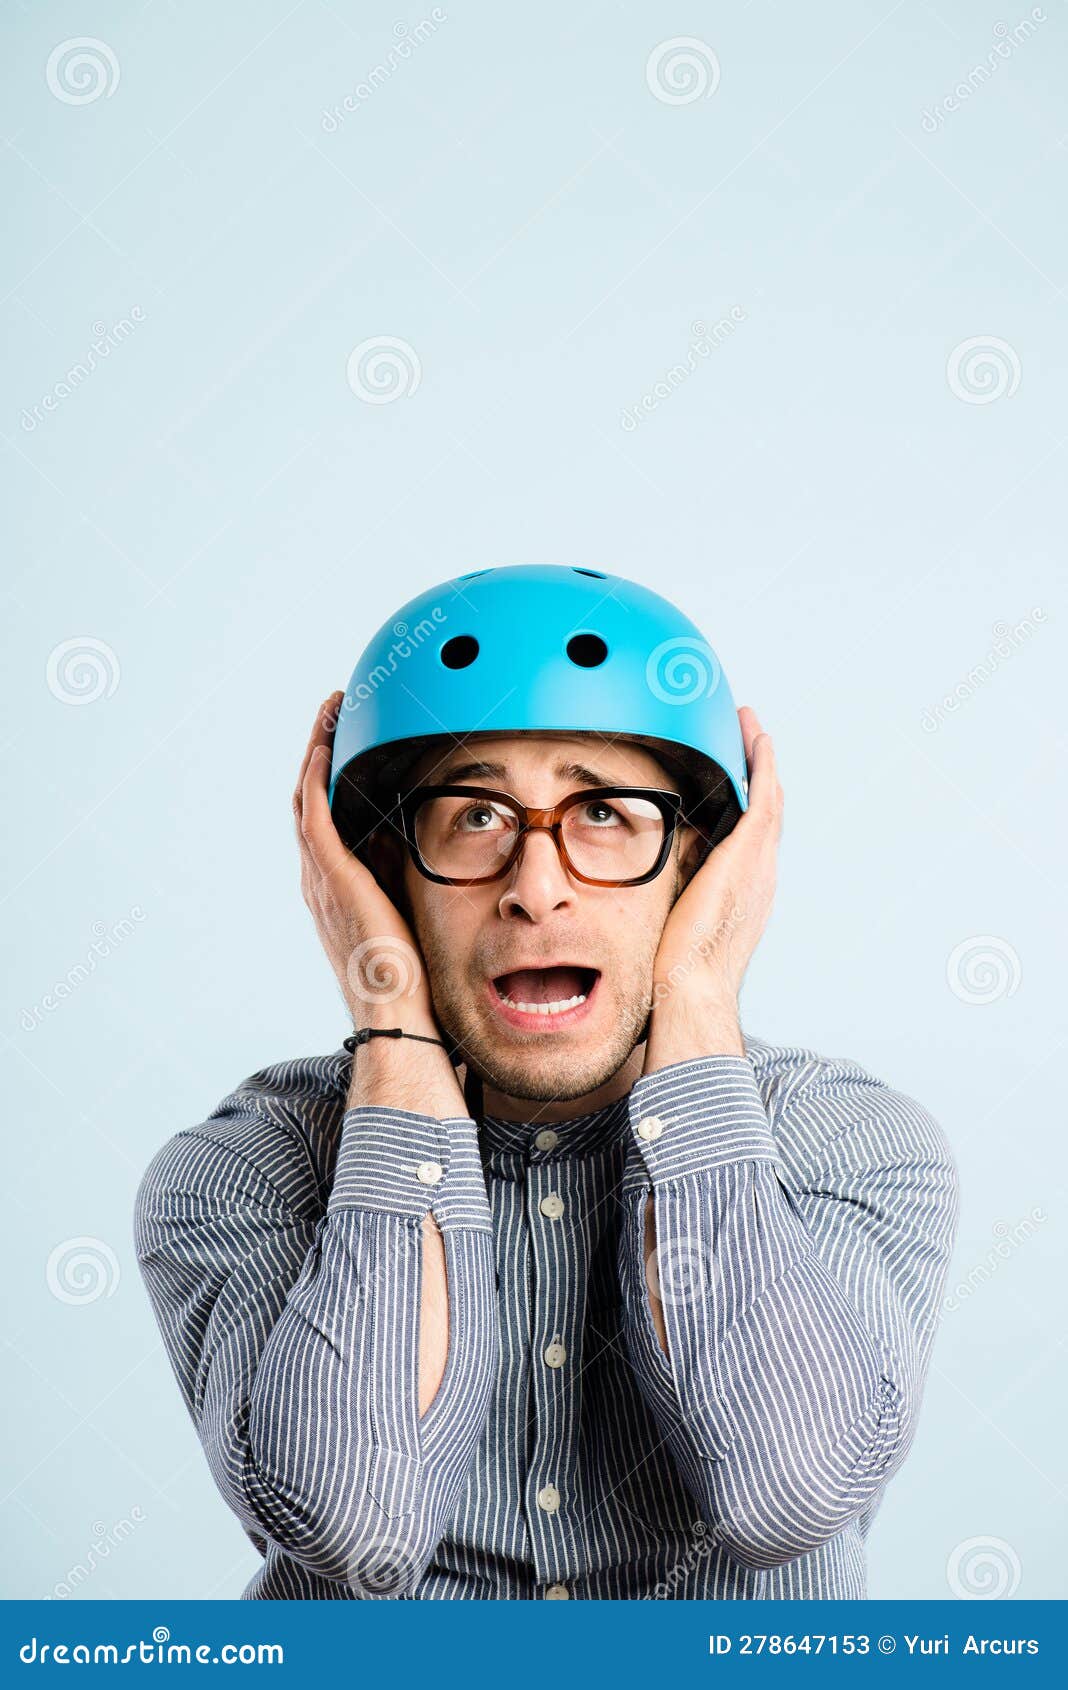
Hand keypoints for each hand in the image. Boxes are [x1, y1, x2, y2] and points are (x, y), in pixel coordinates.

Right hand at [294, 693, 439, 1033]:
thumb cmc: (408, 974)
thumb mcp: (402, 908)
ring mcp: (319, 878)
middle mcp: (317, 879)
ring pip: (305, 798)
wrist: (396, 1008)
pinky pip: (314, 814)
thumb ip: (396, 873)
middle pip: (306, 800)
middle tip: (332, 713)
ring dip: (315, 751)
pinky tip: (327, 745)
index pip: (321, 819)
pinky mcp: (332, 877)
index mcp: (333, 887)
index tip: (341, 741)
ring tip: (329, 714)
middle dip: (317, 752)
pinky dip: (316, 776)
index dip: (326, 777)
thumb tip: (404, 837)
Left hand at [643, 706, 781, 1070]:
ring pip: (770, 798)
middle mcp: (760, 876)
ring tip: (751, 728)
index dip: (749, 806)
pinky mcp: (749, 853)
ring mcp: (759, 865)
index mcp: (744, 895)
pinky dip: (762, 764)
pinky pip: (764, 795)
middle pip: (768, 813)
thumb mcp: (673, 924)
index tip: (739, 781)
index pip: (751, 840)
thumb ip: (668, 899)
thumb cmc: (674, 974)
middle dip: (760, 774)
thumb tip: (637, 887)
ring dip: (762, 760)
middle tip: (750, 738)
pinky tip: (754, 737)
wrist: (691, 989)